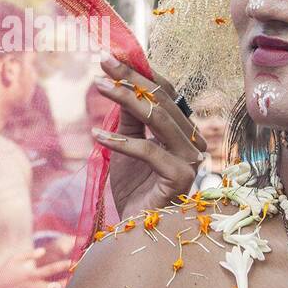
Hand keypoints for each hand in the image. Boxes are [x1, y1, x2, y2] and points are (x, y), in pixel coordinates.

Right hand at [0, 249, 68, 287]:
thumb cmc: (3, 273)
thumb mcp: (14, 259)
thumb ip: (30, 254)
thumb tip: (43, 251)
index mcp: (31, 274)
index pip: (52, 268)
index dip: (64, 265)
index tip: (73, 262)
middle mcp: (34, 287)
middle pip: (57, 286)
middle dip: (69, 281)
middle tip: (78, 278)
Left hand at [93, 53, 204, 215]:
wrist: (135, 231)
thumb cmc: (133, 189)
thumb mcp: (125, 145)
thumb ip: (128, 117)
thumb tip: (119, 80)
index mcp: (181, 130)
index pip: (165, 92)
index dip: (140, 72)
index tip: (113, 56)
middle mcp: (192, 141)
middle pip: (162, 100)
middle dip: (131, 78)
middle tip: (103, 62)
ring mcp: (190, 159)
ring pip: (158, 119)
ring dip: (126, 99)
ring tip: (99, 86)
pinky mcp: (181, 177)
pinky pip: (149, 151)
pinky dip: (121, 141)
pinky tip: (96, 135)